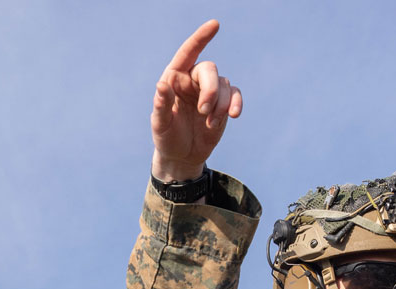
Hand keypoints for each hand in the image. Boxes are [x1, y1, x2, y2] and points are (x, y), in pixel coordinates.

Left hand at [151, 20, 242, 182]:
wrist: (182, 156)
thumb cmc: (167, 137)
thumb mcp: (160, 124)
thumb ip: (161, 105)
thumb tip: (161, 86)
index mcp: (174, 78)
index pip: (188, 52)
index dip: (201, 38)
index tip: (215, 25)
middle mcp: (193, 79)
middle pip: (210, 70)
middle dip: (210, 90)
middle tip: (204, 111)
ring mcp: (210, 90)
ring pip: (224, 85)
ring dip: (220, 105)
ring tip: (210, 124)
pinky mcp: (223, 102)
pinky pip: (235, 94)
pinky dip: (235, 104)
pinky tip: (233, 116)